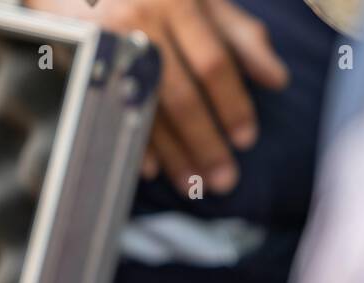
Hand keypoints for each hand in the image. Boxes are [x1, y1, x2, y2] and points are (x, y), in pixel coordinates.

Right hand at [30, 0, 288, 195]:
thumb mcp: (204, 0)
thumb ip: (242, 36)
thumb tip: (277, 79)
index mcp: (179, 3)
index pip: (213, 63)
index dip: (231, 103)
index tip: (246, 140)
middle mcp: (141, 24)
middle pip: (180, 95)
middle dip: (204, 141)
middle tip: (223, 178)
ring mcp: (109, 48)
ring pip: (148, 110)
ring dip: (172, 153)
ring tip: (193, 183)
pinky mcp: (86, 67)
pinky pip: (113, 113)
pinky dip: (132, 141)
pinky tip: (150, 170)